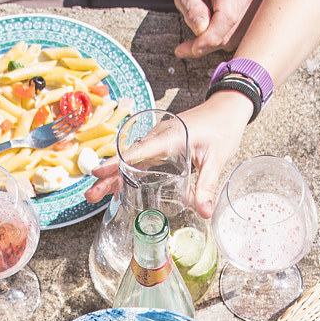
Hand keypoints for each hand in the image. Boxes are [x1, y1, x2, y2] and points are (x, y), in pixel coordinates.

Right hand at [82, 91, 252, 218]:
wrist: (228, 108)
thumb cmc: (223, 128)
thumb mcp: (217, 159)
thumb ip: (207, 186)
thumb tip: (204, 212)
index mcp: (170, 136)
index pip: (137, 152)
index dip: (116, 164)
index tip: (98, 176)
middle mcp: (159, 136)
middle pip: (128, 157)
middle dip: (108, 176)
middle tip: (91, 194)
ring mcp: (159, 138)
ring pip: (131, 158)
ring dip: (115, 175)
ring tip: (98, 194)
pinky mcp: (162, 142)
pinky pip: (141, 158)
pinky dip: (128, 171)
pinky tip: (120, 186)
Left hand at [174, 0, 258, 58]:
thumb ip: (191, 7)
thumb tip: (200, 29)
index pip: (226, 16)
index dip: (211, 37)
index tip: (194, 49)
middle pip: (228, 32)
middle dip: (206, 43)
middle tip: (183, 48)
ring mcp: (253, 11)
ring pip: (231, 40)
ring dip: (210, 44)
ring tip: (196, 32)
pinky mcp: (253, 23)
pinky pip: (235, 41)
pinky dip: (217, 44)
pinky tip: (205, 37)